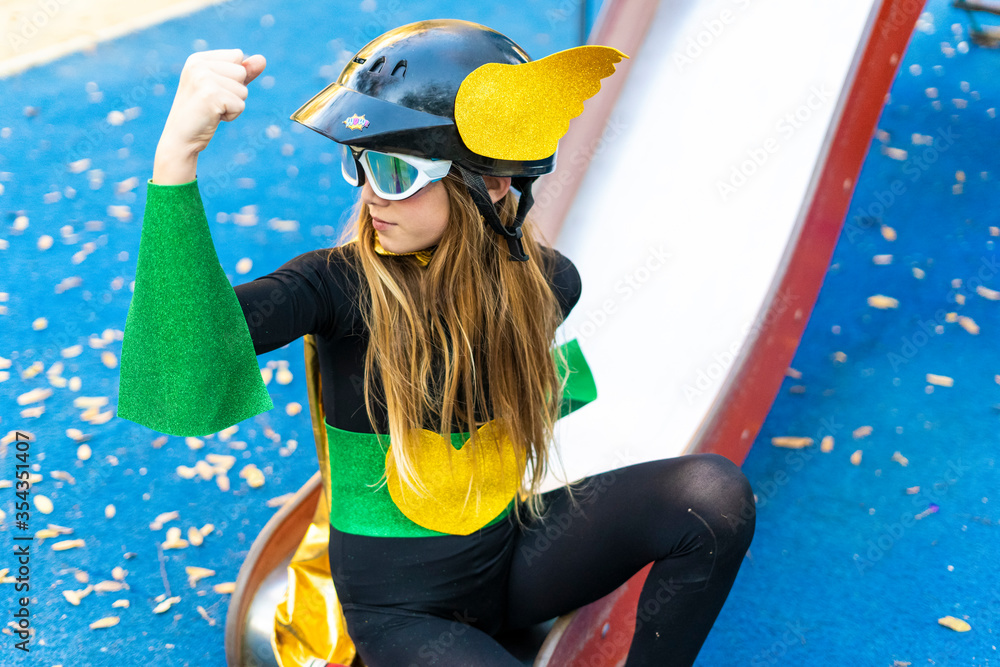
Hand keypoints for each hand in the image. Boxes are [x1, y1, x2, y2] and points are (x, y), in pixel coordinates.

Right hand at [153, 49, 265, 183]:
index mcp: (199, 59)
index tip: (213, 90)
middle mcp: (198, 65)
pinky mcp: (211, 95)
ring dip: (233, 105)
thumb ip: (243, 72)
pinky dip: (232, 115)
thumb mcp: (224, 87)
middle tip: (212, 102)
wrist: (182, 138)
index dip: (233, 77)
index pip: (237, 56)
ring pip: (243, 90)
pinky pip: (240, 105)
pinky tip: (214, 117)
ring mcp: (203, 78)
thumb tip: (263, 59)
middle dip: (235, 92)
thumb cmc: (203, 113)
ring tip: (212, 110)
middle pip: (241, 72)